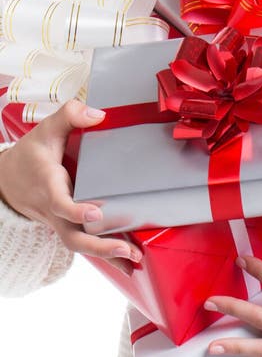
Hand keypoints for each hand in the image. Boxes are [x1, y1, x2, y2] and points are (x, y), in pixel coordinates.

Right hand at [0, 99, 140, 264]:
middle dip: (99, 245)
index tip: (95, 211)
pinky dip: (104, 254)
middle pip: (73, 235)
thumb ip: (70, 115)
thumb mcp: (46, 128)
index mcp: (48, 184)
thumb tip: (98, 115)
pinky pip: (84, 242)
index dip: (75, 209)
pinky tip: (126, 262)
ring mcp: (60, 221)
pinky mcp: (67, 225)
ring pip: (79, 244)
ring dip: (106, 254)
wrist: (8, 179)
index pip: (60, 202)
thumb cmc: (30, 154)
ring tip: (133, 259)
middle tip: (126, 247)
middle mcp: (54, 209)